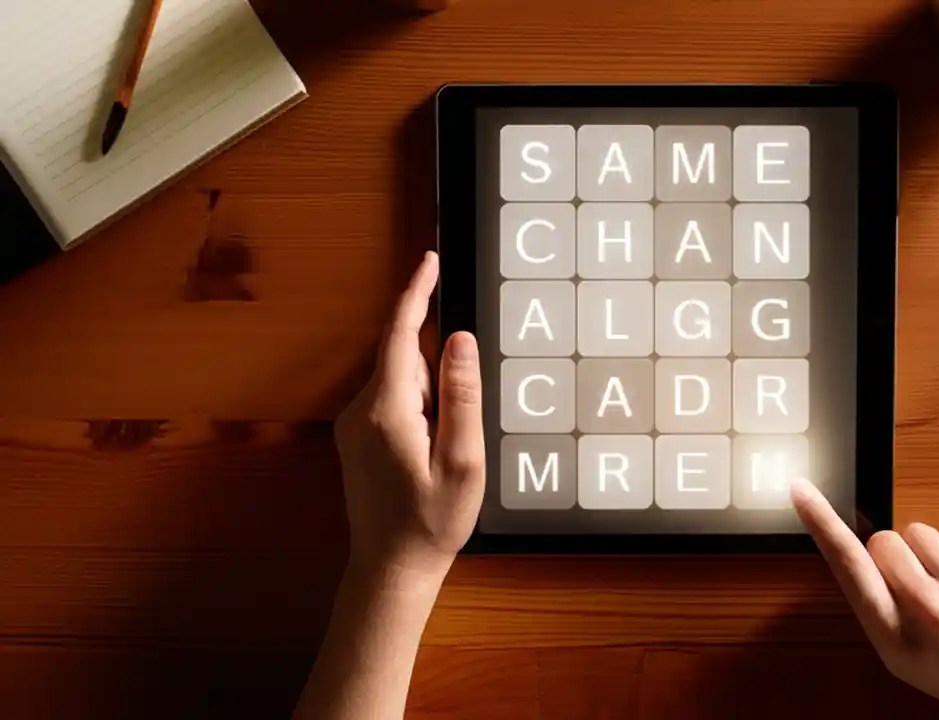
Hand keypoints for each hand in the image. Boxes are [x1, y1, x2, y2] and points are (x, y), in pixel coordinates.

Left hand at [334, 251, 484, 580]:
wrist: (390, 568)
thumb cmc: (431, 521)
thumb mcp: (463, 460)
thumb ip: (461, 395)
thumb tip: (458, 338)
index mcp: (387, 411)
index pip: (400, 335)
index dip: (416, 294)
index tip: (429, 262)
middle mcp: (360, 410)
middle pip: (406, 361)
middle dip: (440, 382)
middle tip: (457, 437)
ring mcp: (353, 424)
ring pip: (402, 383)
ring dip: (431, 404)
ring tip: (441, 461)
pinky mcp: (355, 437)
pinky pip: (393, 401)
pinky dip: (419, 412)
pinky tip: (429, 456)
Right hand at [791, 479, 938, 719]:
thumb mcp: (894, 648)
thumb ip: (872, 597)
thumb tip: (856, 536)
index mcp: (892, 633)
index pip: (848, 565)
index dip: (821, 524)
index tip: (801, 490)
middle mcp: (928, 611)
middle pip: (884, 540)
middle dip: (892, 554)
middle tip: (915, 587)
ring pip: (920, 530)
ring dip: (927, 551)